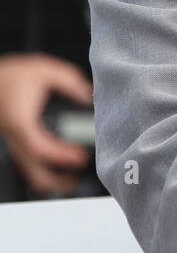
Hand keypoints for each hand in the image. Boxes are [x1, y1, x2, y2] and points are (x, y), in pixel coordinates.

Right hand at [0, 53, 92, 193]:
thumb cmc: (12, 75)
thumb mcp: (45, 70)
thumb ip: (69, 82)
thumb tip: (88, 96)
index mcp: (21, 122)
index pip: (41, 149)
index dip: (62, 156)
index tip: (80, 157)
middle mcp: (16, 137)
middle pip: (34, 174)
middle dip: (58, 182)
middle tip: (79, 177)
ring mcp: (14, 142)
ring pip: (31, 173)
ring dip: (51, 179)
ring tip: (73, 175)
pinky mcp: (15, 141)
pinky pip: (29, 163)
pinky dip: (44, 168)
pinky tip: (60, 159)